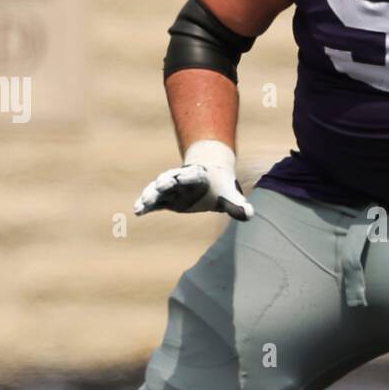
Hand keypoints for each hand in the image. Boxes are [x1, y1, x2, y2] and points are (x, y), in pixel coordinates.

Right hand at [134, 140, 253, 220]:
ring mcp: (172, 188)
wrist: (209, 177)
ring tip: (142, 204)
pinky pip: (154, 201)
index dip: (187, 175)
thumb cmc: (221, 186)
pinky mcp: (166, 198)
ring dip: (151, 195)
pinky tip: (138, 212)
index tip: (181, 176)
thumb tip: (250, 214)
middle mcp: (182, 179)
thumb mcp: (230, 194)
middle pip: (171, 178)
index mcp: (199, 176)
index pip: (192, 174)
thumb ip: (237, 204)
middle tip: (158, 187)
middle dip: (164, 182)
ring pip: (158, 189)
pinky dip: (146, 205)